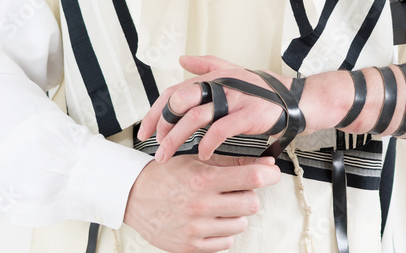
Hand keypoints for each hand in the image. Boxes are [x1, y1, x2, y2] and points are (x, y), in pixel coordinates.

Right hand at [124, 153, 279, 252]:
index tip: (272, 173)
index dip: (269, 175)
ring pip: (241, 224)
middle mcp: (201, 206)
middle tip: (234, 190)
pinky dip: (223, 231)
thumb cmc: (166, 175)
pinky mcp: (190, 247)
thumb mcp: (197, 160)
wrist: (133, 197)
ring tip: (218, 205)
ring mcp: (196, 229)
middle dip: (247, 195)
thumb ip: (233, 162)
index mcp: (203, 180)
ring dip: (235, 215)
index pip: (252, 179)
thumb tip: (267, 164)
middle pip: (251, 204)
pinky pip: (226, 242)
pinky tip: (210, 220)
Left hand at [137, 54, 292, 161]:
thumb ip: (206, 65)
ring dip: (177, 139)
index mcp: (212, 77)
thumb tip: (182, 58)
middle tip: (157, 145)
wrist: (293, 99)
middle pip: (179, 101)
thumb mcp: (232, 71)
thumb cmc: (261, 89)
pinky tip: (203, 155)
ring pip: (195, 117)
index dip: (156, 111)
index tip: (146, 131)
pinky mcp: (248, 114)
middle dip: (162, 125)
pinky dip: (208, 144)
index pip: (173, 91)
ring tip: (167, 155)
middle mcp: (220, 85)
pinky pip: (221, 130)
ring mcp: (234, 99)